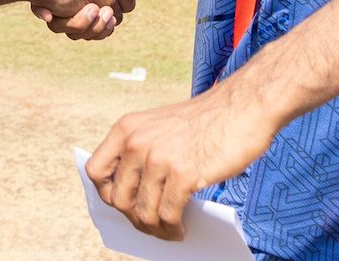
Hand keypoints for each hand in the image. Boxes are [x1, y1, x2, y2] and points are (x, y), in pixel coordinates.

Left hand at [85, 84, 274, 239]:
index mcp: (127, 128)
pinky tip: (181, 229)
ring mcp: (159, 158)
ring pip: (143, 212)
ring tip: (168, 232)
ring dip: (155, 229)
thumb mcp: (160, 126)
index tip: (124, 203)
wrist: (242, 106)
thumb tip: (132, 196)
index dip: (106, 193)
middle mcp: (137, 142)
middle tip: (151, 224)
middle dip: (133, 217)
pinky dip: (172, 229)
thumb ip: (142, 151)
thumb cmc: (207, 120)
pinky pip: (167, 215)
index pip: (95, 171)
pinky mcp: (184, 173)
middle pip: (117, 199)